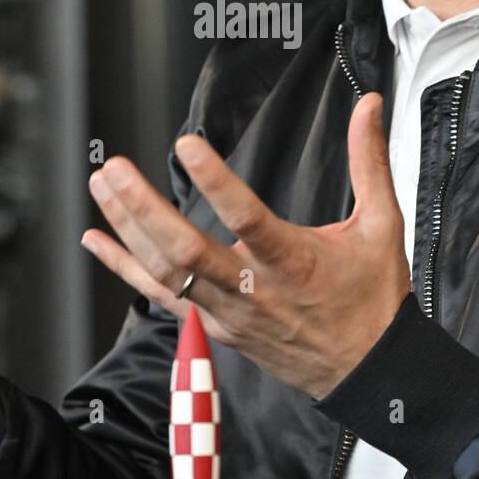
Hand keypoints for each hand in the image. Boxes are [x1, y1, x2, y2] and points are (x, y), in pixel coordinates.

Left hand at [81, 92, 410, 400]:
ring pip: (167, 273)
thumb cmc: (374, 299)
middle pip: (187, 252)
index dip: (215, 182)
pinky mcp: (217, 327)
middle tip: (116, 169)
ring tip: (102, 187)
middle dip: (144, 209)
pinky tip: (98, 241)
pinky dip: (126, 268)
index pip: (247, 219)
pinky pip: (162, 297)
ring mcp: (230, 313)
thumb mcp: (381, 225)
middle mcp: (256, 291)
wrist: (369, 372)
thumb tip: (369, 105)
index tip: (187, 145)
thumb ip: (369, 160)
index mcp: (296, 262)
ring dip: (128, 229)